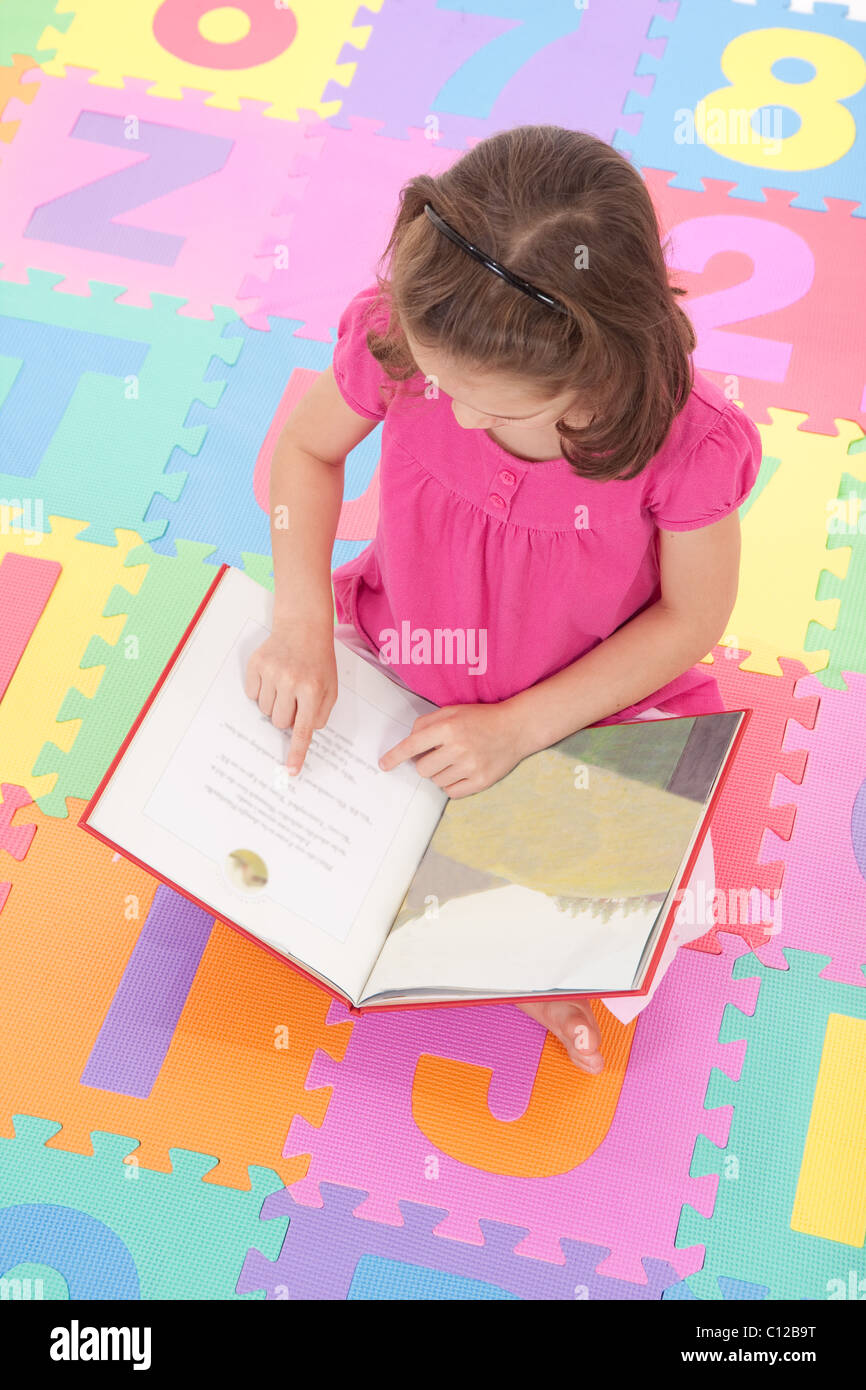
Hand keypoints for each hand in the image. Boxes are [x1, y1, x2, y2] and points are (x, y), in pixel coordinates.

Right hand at [244, 616, 336, 774]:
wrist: (302, 627)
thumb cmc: (318, 661)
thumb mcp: (330, 687)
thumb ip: (320, 714)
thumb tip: (304, 733)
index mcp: (312, 690)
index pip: (303, 730)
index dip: (296, 753)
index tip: (290, 771)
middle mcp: (291, 682)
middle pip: (279, 722)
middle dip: (285, 717)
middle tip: (294, 699)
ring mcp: (271, 672)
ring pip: (264, 710)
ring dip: (274, 704)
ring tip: (284, 685)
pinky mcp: (255, 665)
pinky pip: (251, 694)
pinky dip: (260, 691)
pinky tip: (272, 677)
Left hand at [378, 701, 525, 798]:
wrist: (516, 728)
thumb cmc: (481, 718)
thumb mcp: (452, 711)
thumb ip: (426, 723)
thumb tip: (409, 743)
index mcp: (447, 727)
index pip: (412, 746)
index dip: (394, 757)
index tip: (384, 765)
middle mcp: (458, 747)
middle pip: (422, 769)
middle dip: (425, 763)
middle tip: (440, 755)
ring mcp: (470, 766)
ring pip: (436, 781)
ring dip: (440, 773)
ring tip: (456, 760)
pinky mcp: (481, 781)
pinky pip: (451, 792)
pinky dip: (452, 784)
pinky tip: (463, 771)